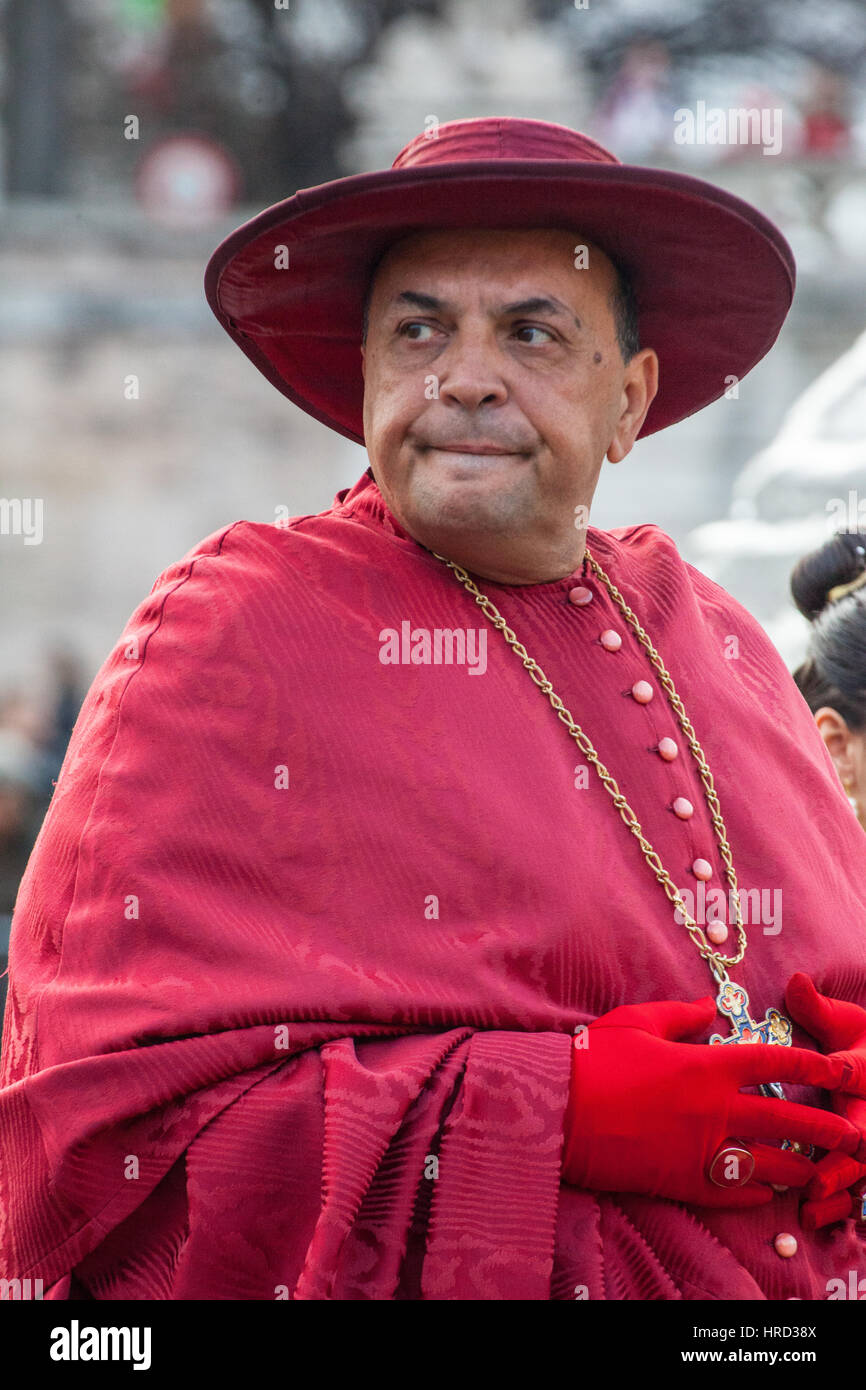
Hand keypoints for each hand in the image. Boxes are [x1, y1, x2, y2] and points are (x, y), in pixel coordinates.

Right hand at [562, 994, 864, 1206]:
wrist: (558, 1108)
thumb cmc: (595, 1058)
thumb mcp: (638, 1022)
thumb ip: (680, 1015)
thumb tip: (708, 1006)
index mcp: (707, 1066)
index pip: (773, 1062)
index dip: (810, 1062)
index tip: (836, 1066)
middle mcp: (714, 1110)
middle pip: (785, 1119)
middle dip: (822, 1126)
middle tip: (850, 1132)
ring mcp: (700, 1150)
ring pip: (766, 1163)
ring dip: (795, 1166)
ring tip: (815, 1169)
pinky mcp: (681, 1180)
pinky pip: (731, 1192)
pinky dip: (753, 1194)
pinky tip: (766, 1194)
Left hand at [784, 972, 865, 1229]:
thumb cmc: (860, 1041)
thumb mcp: (845, 1020)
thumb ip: (817, 1008)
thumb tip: (795, 981)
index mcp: (864, 1071)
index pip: (856, 1071)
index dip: (849, 1070)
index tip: (837, 1074)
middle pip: (863, 1137)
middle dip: (842, 1157)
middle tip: (815, 1178)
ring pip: (863, 1171)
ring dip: (840, 1191)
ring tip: (810, 1209)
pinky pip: (862, 1192)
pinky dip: (844, 1209)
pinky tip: (818, 1221)